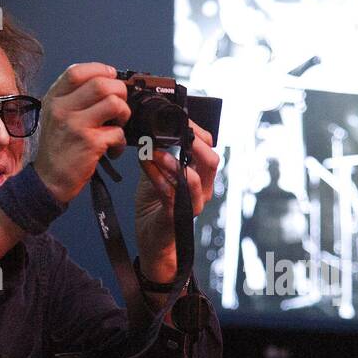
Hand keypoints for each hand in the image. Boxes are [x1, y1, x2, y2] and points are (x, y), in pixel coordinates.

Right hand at [32, 63, 128, 203]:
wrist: (48, 180)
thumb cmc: (57, 149)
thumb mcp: (54, 116)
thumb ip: (73, 99)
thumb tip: (106, 84)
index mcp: (54, 98)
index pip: (77, 71)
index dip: (100, 70)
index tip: (111, 77)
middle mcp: (62, 108)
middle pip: (101, 84)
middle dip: (120, 92)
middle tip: (120, 106)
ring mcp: (75, 125)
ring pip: (114, 103)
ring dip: (124, 114)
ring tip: (118, 126)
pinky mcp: (89, 143)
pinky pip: (118, 132)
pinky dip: (121, 142)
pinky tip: (112, 149)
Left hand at [133, 120, 220, 282]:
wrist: (151, 239)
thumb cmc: (156, 205)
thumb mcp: (158, 173)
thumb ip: (160, 155)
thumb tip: (149, 130)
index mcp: (201, 177)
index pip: (209, 149)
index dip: (198, 132)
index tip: (181, 119)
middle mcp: (201, 191)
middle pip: (211, 161)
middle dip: (195, 143)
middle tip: (176, 130)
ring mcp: (191, 205)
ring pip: (193, 178)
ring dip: (172, 161)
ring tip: (154, 150)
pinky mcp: (176, 216)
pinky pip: (170, 194)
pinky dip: (157, 177)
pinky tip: (146, 164)